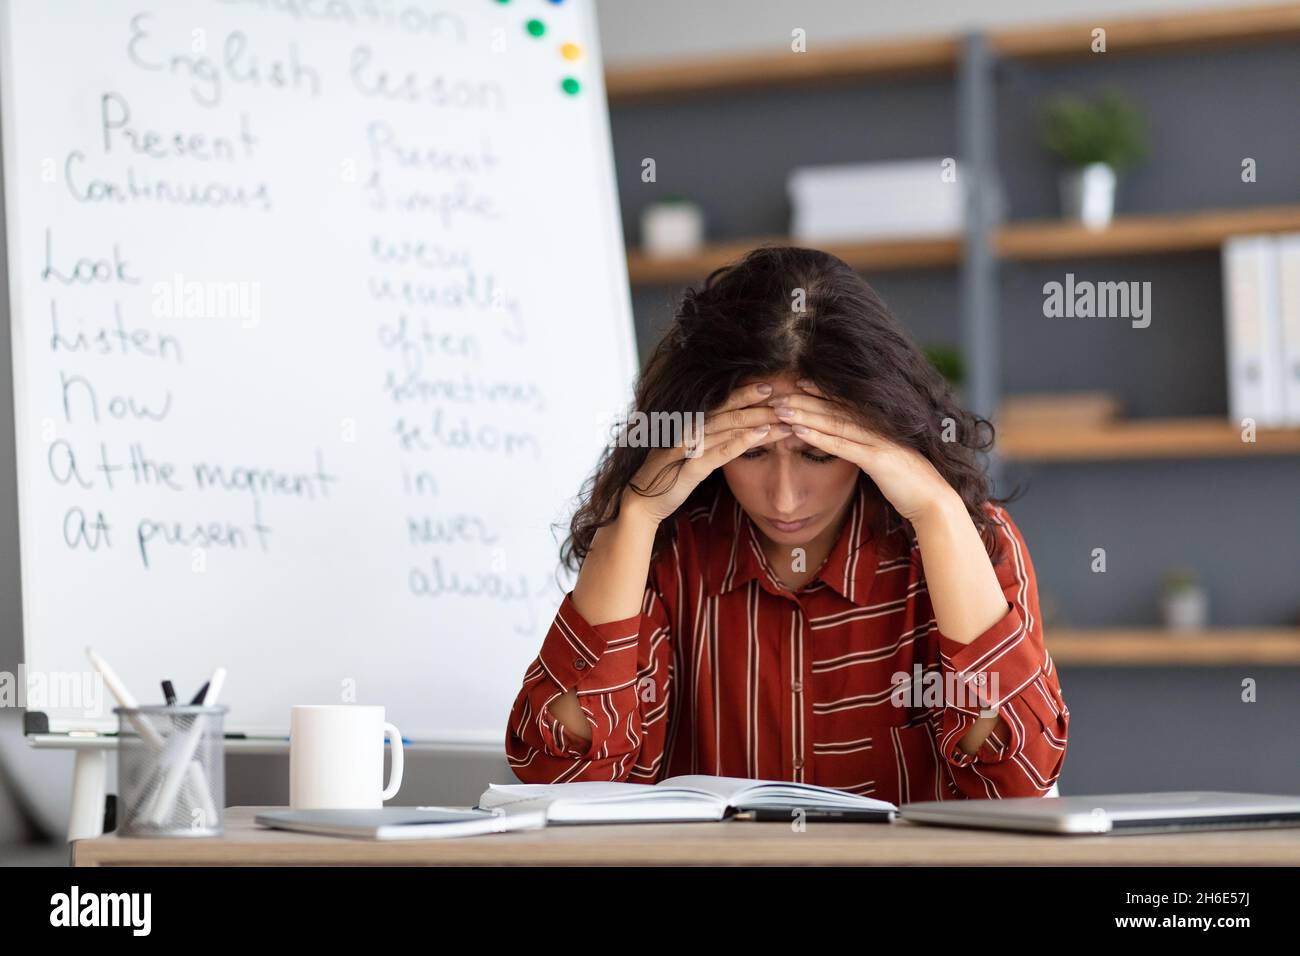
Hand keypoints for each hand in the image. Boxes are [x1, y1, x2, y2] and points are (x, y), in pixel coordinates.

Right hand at [622, 382, 791, 525]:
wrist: (638, 503)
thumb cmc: (664, 477)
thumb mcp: (685, 454)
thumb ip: (702, 439)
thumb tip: (728, 429)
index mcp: (686, 424)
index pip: (719, 403)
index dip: (743, 393)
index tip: (768, 386)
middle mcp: (686, 429)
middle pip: (727, 410)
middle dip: (757, 402)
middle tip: (784, 393)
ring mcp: (687, 447)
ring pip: (728, 427)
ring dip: (758, 420)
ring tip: (783, 416)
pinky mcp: (689, 468)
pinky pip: (720, 452)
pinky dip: (742, 441)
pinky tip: (761, 435)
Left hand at [768, 381, 956, 524]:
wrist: (933, 501)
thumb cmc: (908, 484)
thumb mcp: (886, 461)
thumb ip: (870, 449)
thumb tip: (854, 445)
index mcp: (880, 425)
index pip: (845, 403)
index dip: (821, 391)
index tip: (798, 383)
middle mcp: (878, 427)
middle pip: (835, 409)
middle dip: (805, 400)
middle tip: (777, 394)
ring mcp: (878, 441)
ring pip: (834, 423)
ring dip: (805, 415)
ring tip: (780, 409)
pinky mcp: (877, 459)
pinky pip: (842, 445)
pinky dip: (818, 437)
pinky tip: (798, 431)